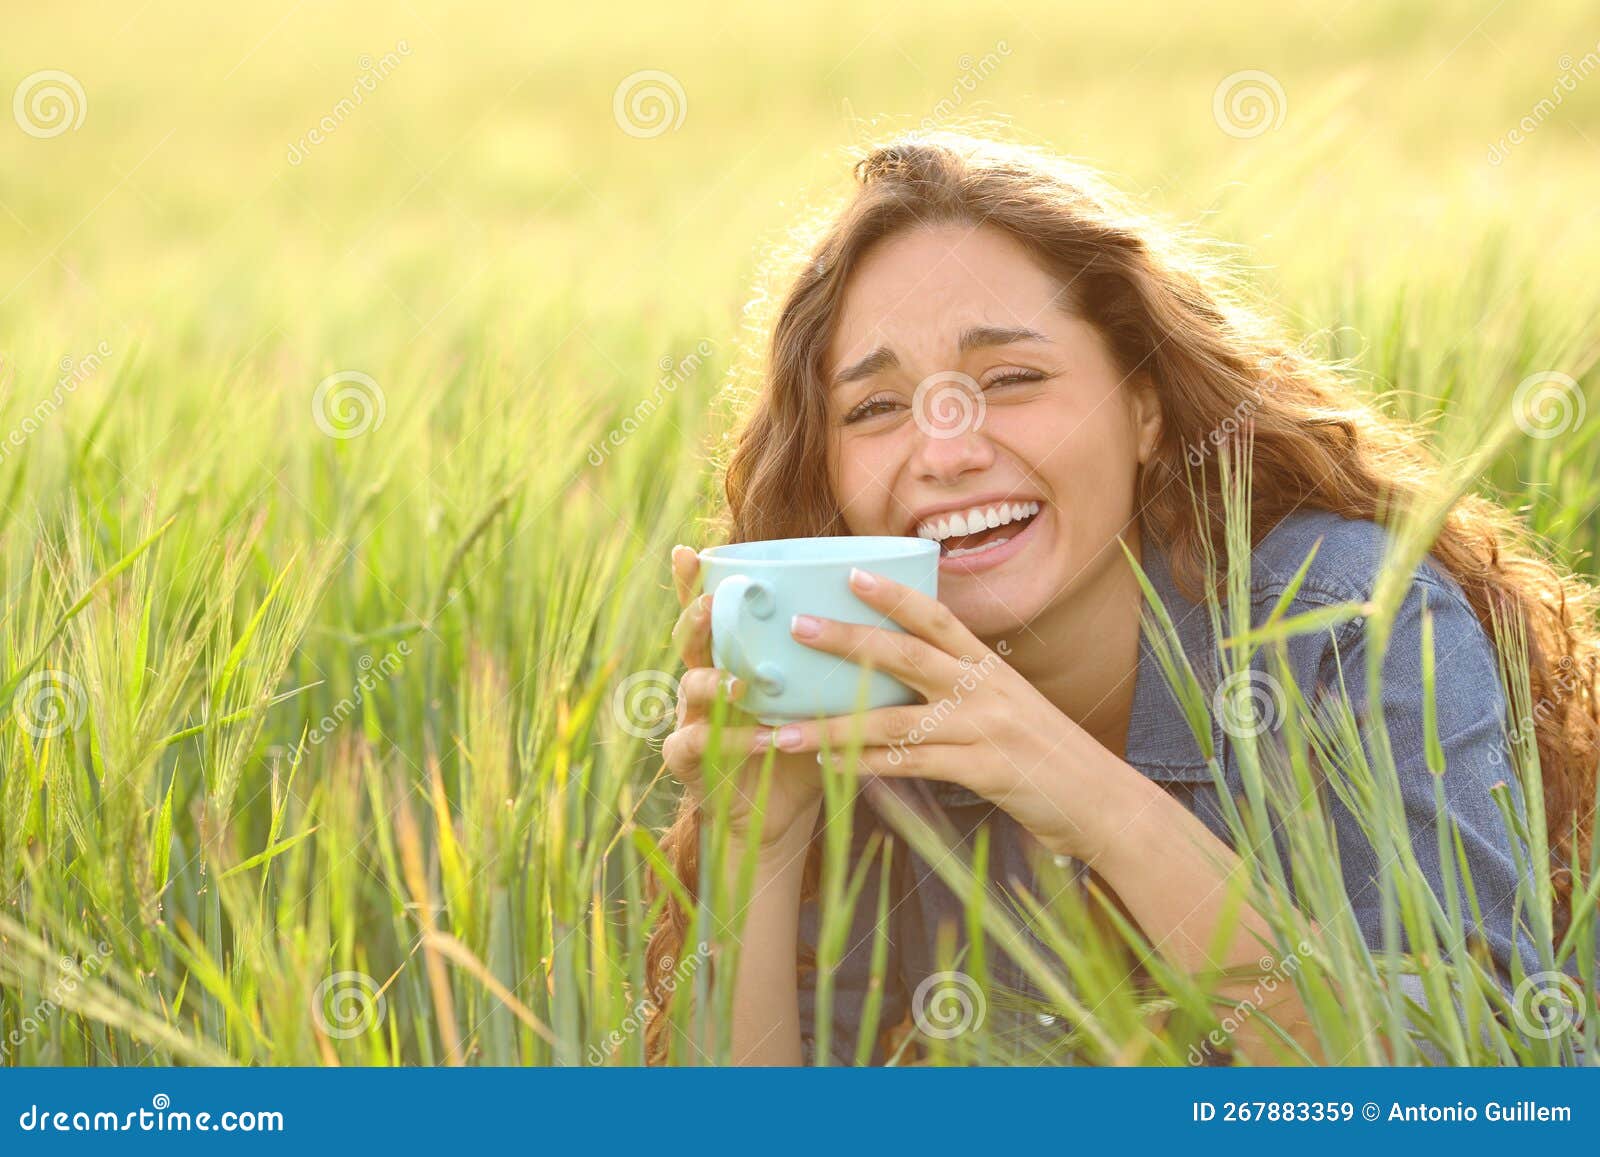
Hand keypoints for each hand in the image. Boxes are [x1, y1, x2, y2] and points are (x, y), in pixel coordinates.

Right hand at [659, 545, 822, 853]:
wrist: (779, 811)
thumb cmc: (803, 743)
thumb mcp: (818, 695)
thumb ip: (835, 659)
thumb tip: (888, 610)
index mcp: (731, 657)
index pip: (709, 610)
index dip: (692, 581)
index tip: (687, 550)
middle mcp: (705, 681)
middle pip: (689, 640)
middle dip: (697, 620)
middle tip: (711, 606)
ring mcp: (693, 718)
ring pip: (691, 688)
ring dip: (715, 683)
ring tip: (741, 682)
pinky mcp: (692, 760)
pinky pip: (700, 744)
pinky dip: (733, 740)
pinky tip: (762, 739)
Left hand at [769, 566, 1129, 864]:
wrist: (1107, 805)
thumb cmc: (1050, 758)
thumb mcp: (1011, 708)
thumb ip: (964, 691)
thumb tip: (908, 680)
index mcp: (988, 667)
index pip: (936, 617)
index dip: (894, 593)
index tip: (851, 573)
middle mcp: (985, 689)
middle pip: (906, 655)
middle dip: (848, 639)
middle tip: (797, 625)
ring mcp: (984, 729)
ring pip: (895, 720)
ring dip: (833, 726)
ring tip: (780, 731)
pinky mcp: (984, 772)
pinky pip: (914, 766)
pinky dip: (868, 766)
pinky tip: (830, 768)